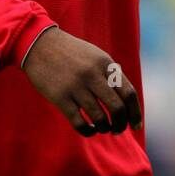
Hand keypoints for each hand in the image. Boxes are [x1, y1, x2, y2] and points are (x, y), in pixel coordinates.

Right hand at [21, 27, 142, 137]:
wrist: (39, 44)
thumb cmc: (70, 53)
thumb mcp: (95, 56)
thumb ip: (111, 75)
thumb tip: (126, 102)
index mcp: (105, 64)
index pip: (128, 93)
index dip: (135, 113)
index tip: (136, 125)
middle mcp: (92, 75)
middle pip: (117, 108)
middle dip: (121, 124)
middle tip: (118, 130)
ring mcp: (76, 86)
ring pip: (99, 118)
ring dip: (105, 128)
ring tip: (103, 128)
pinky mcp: (60, 97)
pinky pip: (79, 122)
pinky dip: (88, 131)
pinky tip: (89, 129)